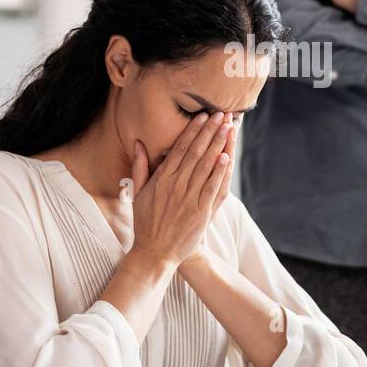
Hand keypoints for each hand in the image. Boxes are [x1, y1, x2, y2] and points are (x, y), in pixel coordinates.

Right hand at [128, 111, 233, 267]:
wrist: (155, 252)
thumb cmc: (146, 222)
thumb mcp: (138, 193)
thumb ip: (140, 167)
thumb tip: (138, 143)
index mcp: (161, 179)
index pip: (179, 149)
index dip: (193, 131)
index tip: (203, 116)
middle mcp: (175, 186)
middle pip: (195, 153)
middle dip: (210, 132)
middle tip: (221, 114)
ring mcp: (188, 199)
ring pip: (205, 167)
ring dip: (218, 145)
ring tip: (228, 128)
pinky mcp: (200, 213)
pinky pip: (211, 188)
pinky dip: (219, 172)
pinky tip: (226, 157)